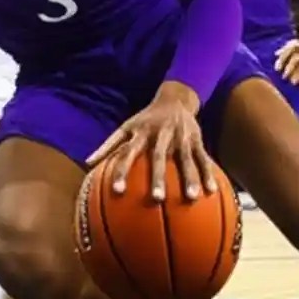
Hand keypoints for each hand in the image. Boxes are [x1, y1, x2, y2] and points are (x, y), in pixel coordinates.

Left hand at [86, 82, 214, 201]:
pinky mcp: (196, 139)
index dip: (121, 171)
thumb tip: (87, 163)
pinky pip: (203, 157)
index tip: (117, 191)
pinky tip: (211, 190)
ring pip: (185, 159)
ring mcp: (180, 137)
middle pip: (159, 157)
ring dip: (188, 178)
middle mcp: (161, 134)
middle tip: (156, 199)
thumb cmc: (144, 120)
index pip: (128, 153)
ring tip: (191, 198)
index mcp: (140, 133)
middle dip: (158, 178)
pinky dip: (207, 173)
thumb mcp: (125, 128)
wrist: (173, 99)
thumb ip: (108, 146)